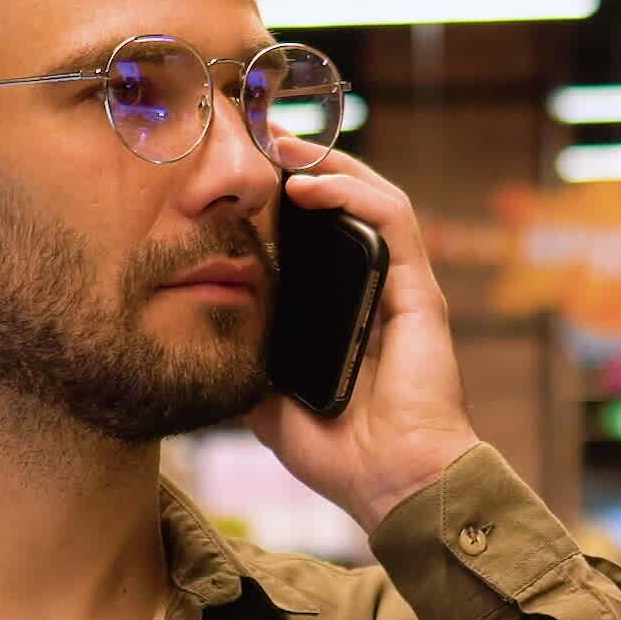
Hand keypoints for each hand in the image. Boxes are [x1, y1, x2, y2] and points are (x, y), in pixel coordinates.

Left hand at [245, 152, 482, 529]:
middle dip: (305, 163)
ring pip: (373, 198)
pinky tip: (310, 185)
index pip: (319, 236)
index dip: (285, 199)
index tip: (242, 173)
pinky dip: (353, 192)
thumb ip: (248, 370)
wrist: (393, 485)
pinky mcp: (418, 292)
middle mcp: (376, 290)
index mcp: (345, 311)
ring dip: (328, 163)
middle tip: (259, 134)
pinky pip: (393, 220)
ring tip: (282, 144)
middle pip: (346, 205)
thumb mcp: (270, 406)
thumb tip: (202, 346)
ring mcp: (401, 287)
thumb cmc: (343, 454)